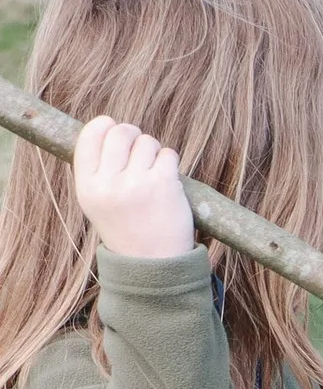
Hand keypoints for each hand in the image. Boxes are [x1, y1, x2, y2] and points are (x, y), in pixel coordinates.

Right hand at [73, 116, 194, 258]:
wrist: (153, 262)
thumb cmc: (126, 227)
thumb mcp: (96, 201)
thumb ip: (98, 170)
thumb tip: (109, 128)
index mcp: (87, 186)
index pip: (89, 136)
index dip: (105, 125)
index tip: (113, 129)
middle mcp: (108, 183)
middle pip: (120, 132)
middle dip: (133, 134)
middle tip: (139, 148)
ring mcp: (136, 183)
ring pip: (147, 141)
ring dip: (154, 150)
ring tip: (153, 171)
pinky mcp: (164, 184)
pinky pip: (168, 154)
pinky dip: (170, 162)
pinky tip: (167, 179)